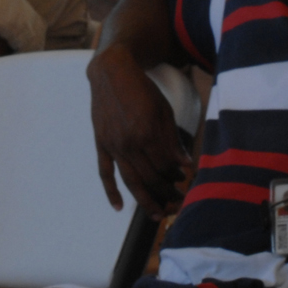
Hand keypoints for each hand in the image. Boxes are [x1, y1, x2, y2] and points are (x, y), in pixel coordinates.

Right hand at [88, 48, 188, 212]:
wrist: (111, 73)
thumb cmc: (142, 90)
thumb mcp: (164, 110)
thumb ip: (174, 139)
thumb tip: (186, 164)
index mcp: (148, 132)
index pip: (166, 166)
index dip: (176, 177)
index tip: (184, 181)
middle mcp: (130, 142)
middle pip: (150, 178)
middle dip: (166, 193)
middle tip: (176, 201)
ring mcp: (114, 145)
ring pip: (130, 181)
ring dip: (145, 200)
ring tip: (156, 214)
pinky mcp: (102, 144)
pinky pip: (105, 172)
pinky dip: (111, 191)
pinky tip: (119, 207)